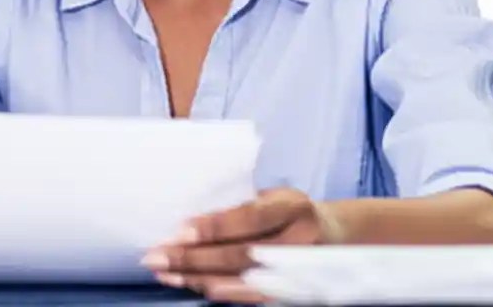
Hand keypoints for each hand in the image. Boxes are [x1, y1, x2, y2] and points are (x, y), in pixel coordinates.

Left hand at [141, 187, 343, 302]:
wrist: (335, 237)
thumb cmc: (292, 211)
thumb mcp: (275, 197)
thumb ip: (242, 206)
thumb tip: (189, 220)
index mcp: (294, 207)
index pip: (249, 217)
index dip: (213, 226)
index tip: (179, 231)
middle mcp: (301, 240)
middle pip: (242, 254)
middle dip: (195, 257)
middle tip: (157, 257)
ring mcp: (300, 270)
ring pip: (243, 279)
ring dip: (199, 278)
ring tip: (167, 274)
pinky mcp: (293, 290)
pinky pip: (252, 295)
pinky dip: (219, 290)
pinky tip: (194, 285)